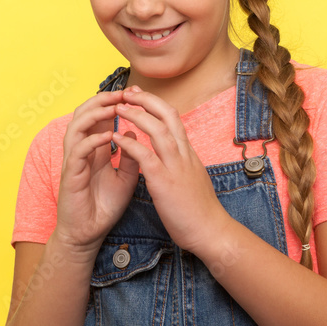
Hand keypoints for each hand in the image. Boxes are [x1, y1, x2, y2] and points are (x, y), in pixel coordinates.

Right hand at [55, 91, 140, 257]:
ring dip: (94, 114)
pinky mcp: (70, 175)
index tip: (134, 94)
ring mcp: (74, 161)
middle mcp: (82, 150)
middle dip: (102, 100)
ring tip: (113, 107)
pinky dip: (92, 140)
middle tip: (122, 93)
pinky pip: (77, 151)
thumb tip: (134, 132)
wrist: (89, 234)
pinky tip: (107, 136)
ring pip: (76, 126)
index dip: (114, 103)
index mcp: (95, 149)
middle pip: (84, 114)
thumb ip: (131, 156)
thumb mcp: (126, 178)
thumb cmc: (104, 207)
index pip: (100, 117)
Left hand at [110, 86, 229, 253]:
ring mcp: (175, 167)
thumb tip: (176, 156)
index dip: (155, 104)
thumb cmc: (200, 211)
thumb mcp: (192, 179)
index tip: (139, 97)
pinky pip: (146, 156)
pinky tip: (115, 137)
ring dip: (136, 115)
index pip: (173, 118)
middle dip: (146, 100)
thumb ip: (182, 164)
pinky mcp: (165, 182)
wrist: (212, 232)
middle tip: (127, 93)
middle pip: (167, 115)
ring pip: (158, 130)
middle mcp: (184, 154)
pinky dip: (130, 143)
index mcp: (188, 154)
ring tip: (118, 108)